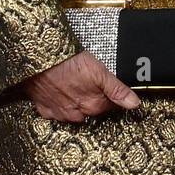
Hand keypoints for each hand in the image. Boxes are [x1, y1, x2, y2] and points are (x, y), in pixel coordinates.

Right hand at [20, 50, 141, 120]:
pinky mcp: (45, 109)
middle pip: (93, 109)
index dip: (111, 95)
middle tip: (90, 80)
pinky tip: (59, 91)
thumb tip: (135, 105)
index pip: (110, 106)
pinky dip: (59, 104)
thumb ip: (117, 89)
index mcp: (93, 106)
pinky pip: (56, 111)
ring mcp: (60, 113)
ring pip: (75, 112)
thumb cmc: (69, 61)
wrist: (38, 59)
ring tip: (74, 84)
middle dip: (95, 98)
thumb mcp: (98, 71)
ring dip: (77, 102)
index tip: (107, 85)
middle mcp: (77, 114)